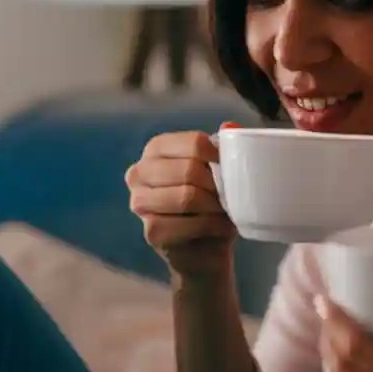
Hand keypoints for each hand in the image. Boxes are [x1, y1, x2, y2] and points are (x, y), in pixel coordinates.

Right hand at [125, 122, 238, 278]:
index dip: (220, 155)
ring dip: (214, 206)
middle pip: (189, 170)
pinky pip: (184, 224)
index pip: (194, 142)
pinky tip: (219, 227)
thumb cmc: (213, 200)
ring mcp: (139, 202)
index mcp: (157, 148)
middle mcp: (140, 171)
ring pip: (186, 197)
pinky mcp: (150, 231)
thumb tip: (230, 126)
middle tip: (229, 195)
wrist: (208, 245)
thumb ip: (225, 146)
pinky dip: (209, 226)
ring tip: (224, 210)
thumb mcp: (221, 170)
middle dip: (216, 185)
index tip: (233, 168)